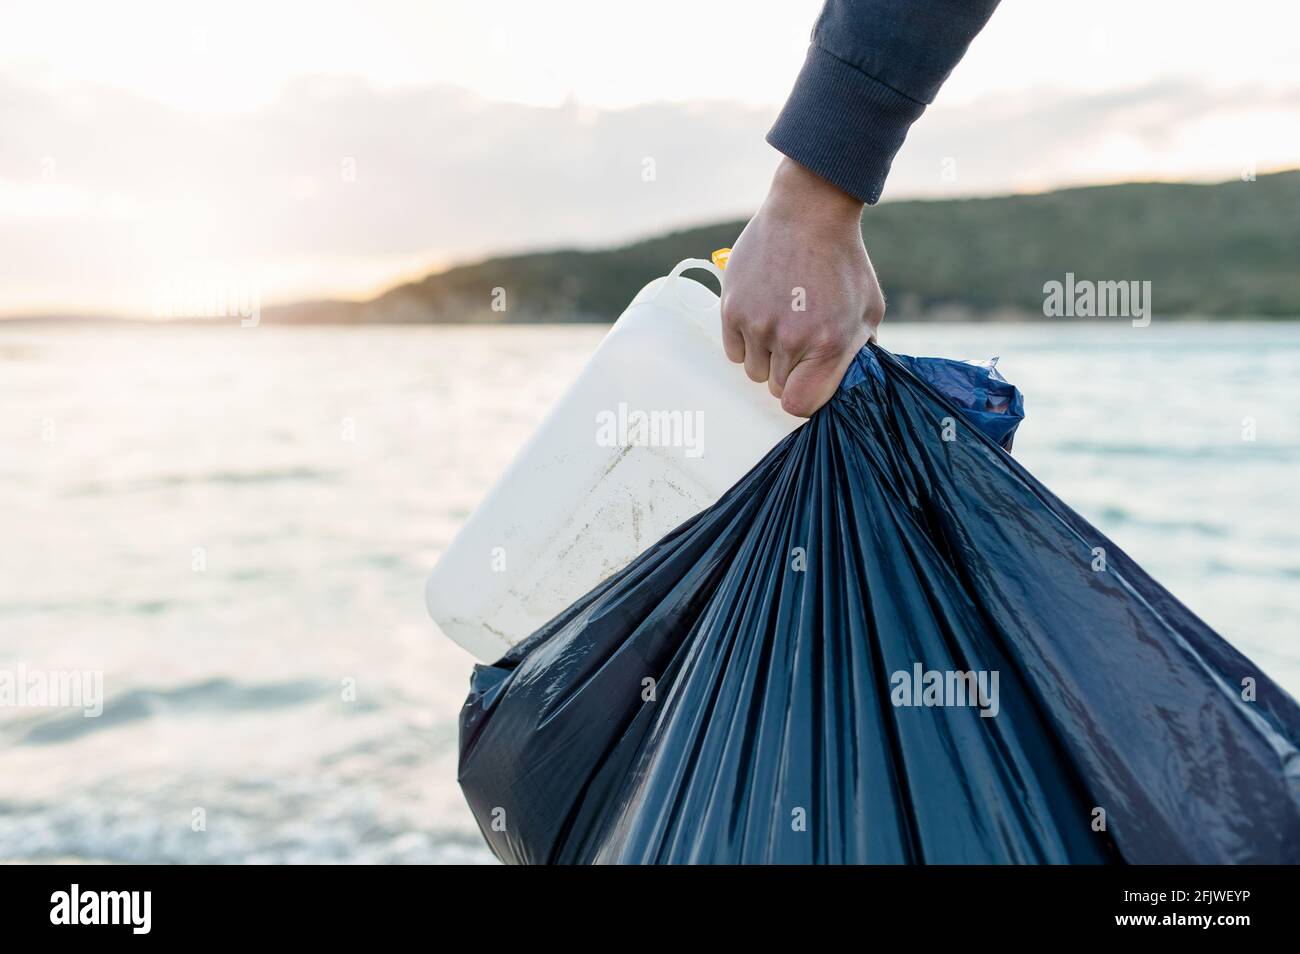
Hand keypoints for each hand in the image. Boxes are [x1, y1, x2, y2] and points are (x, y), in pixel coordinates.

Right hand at [720, 158, 884, 416]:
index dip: (803, 397)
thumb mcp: (869, 309)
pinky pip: (733, 351)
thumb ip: (858, 353)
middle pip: (776, 388)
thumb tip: (844, 387)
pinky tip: (762, 314)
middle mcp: (791, 339)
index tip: (806, 382)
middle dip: (788, 371)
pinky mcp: (732, 309)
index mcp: (829, 344)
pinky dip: (745, 341)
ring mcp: (758, 325)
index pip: (800, 405)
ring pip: (753, 371)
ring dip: (766, 356)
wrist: (808, 212)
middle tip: (798, 340)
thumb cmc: (843, 261)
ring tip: (780, 323)